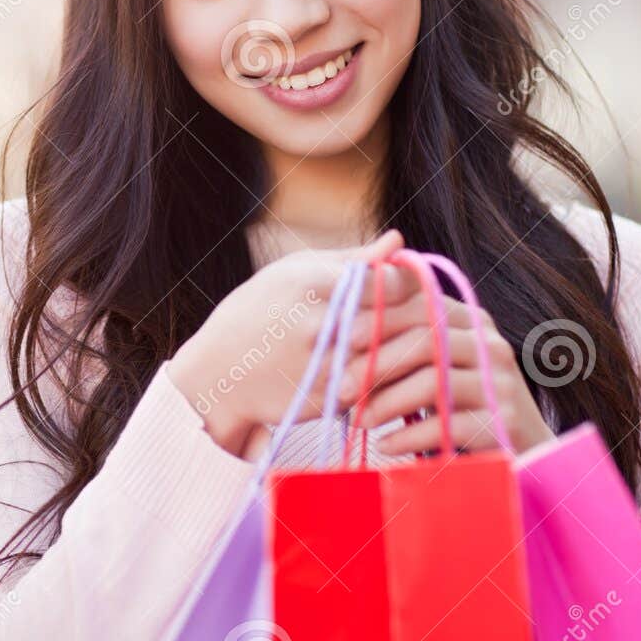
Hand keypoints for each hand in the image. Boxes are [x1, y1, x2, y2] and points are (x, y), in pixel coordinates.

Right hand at [167, 229, 404, 458]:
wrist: (216, 374)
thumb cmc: (256, 312)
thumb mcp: (292, 272)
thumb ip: (350, 259)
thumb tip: (398, 240)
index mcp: (313, 283)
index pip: (391, 283)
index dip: (409, 288)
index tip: (410, 292)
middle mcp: (319, 323)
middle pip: (395, 321)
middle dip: (413, 321)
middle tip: (425, 320)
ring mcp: (323, 365)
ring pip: (390, 357)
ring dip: (403, 352)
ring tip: (407, 346)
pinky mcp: (326, 399)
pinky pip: (373, 388)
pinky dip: (384, 380)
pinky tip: (382, 372)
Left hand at [353, 263, 554, 456]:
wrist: (522, 450)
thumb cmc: (460, 404)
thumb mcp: (435, 365)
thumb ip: (403, 342)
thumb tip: (341, 332)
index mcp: (471, 320)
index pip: (422, 304)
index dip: (380, 318)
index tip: (343, 338)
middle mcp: (490, 344)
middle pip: (426, 339)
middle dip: (376, 363)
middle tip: (342, 388)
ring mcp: (501, 382)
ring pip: (434, 382)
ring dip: (387, 402)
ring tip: (359, 420)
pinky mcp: (504, 422)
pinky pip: (447, 425)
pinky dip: (409, 436)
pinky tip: (386, 445)